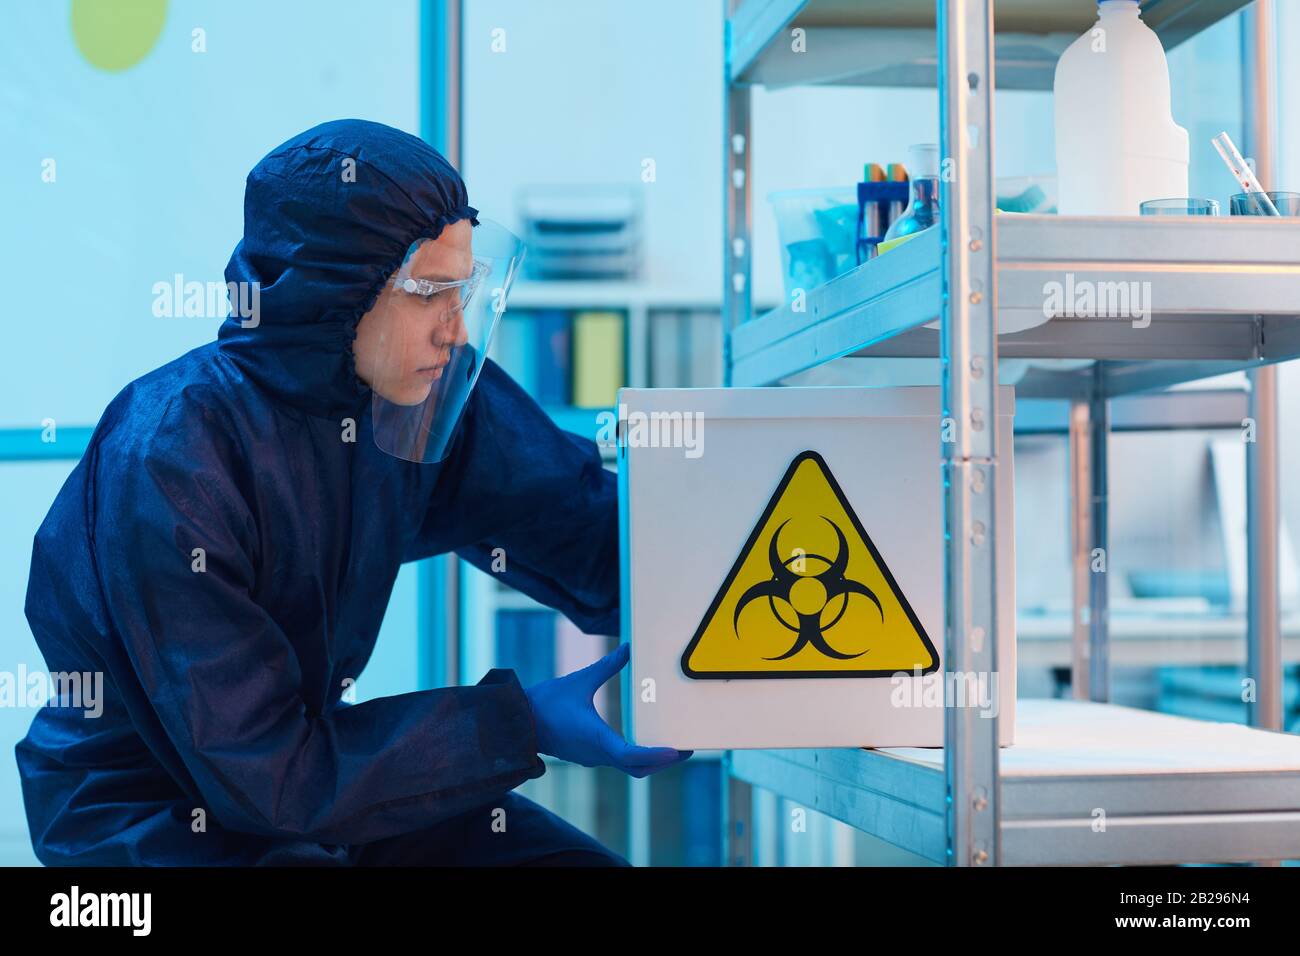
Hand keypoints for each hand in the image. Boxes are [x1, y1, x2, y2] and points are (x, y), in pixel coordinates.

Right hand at [524, 643, 691, 777]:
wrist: (517, 722)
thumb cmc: (546, 702)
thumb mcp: (579, 681)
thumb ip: (607, 666)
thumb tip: (628, 648)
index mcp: (596, 739)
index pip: (632, 755)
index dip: (656, 755)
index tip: (676, 751)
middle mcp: (596, 754)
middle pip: (638, 767)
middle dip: (664, 760)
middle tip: (687, 748)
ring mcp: (592, 758)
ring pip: (629, 767)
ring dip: (651, 760)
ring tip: (672, 746)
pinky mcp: (588, 755)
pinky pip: (618, 761)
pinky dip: (637, 756)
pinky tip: (645, 742)